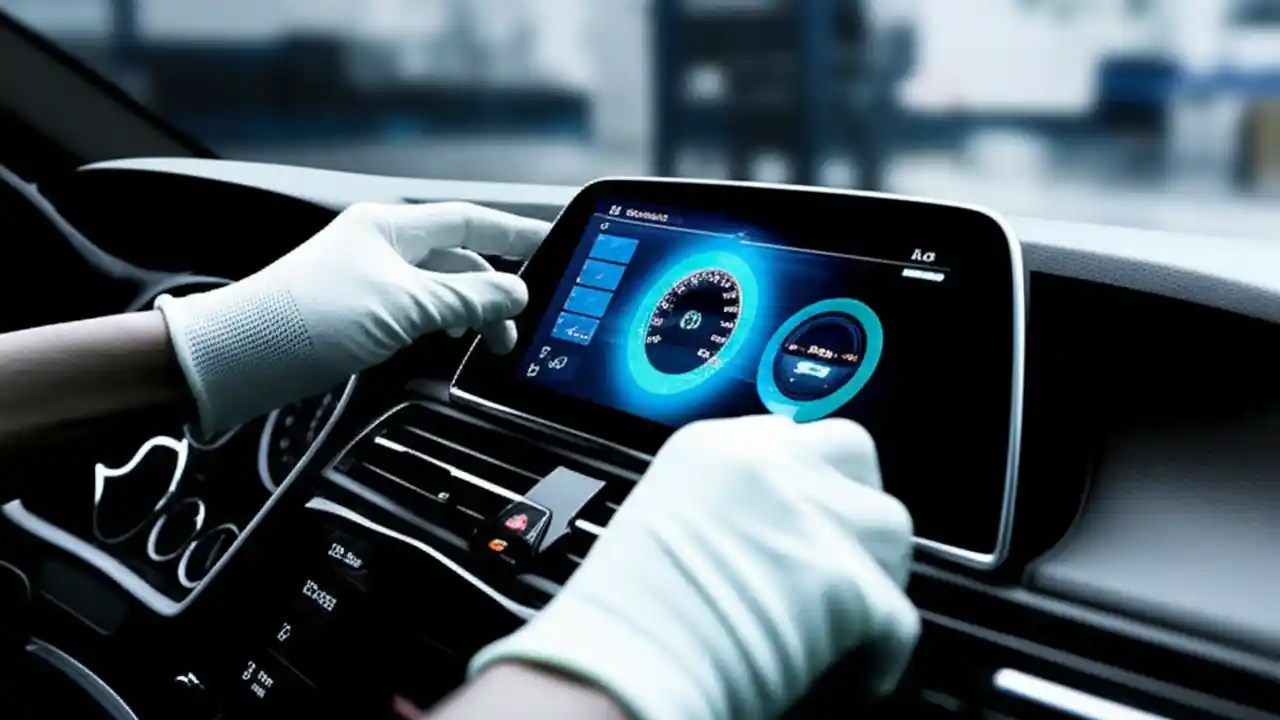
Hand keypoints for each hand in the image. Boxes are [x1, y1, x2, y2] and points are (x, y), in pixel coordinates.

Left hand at [158, 201, 548, 432]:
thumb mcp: (405, 307)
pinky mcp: (354, 310)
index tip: (550, 244)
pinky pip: (414, 308)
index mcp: (392, 227)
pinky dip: (439, 322)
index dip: (513, 233)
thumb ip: (467, 299)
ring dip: (467, 310)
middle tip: (514, 327)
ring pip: (437, 287)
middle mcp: (380, 245)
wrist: (241, 356)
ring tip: (484, 341)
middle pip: (456, 258)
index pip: (469, 221)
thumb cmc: (312, 319)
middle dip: (492, 289)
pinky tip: (444, 340)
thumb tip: (514, 293)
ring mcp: (367, 277)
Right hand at [470, 415, 919, 719]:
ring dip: (878, 574)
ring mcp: (809, 516)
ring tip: (851, 618)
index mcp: (713, 448)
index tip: (811, 517)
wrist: (616, 665)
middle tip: (843, 559)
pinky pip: (899, 617)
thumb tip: (768, 537)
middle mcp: (768, 465)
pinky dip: (882, 654)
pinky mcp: (844, 578)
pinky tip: (853, 673)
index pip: (791, 435)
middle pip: (853, 456)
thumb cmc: (619, 619)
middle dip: (856, 505)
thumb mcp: (662, 521)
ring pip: (890, 528)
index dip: (810, 482)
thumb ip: (723, 507)